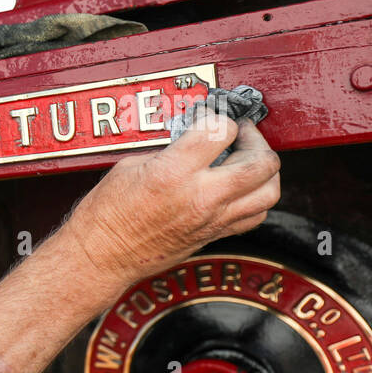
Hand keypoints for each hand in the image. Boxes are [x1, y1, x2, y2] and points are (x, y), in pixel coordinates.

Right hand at [62, 113, 279, 285]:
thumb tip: (192, 141)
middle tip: (239, 133)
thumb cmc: (106, 216)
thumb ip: (169, 151)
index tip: (211, 117)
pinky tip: (241, 188)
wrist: (102, 256)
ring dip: (265, 169)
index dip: (219, 117)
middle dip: (254, 139)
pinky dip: (257, 198)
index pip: (222, 131)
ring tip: (248, 159)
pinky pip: (256, 215)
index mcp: (173, 173)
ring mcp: (211, 219)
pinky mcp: (213, 235)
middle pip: (261, 161)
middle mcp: (200, 196)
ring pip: (269, 190)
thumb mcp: (130, 166)